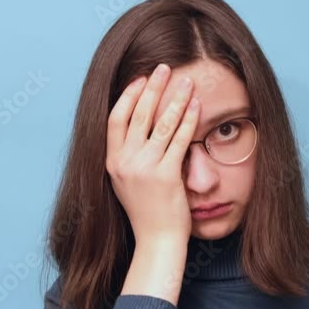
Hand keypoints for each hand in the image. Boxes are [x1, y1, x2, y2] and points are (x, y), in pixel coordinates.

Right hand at [106, 63, 200, 246]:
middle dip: (152, 88)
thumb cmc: (146, 213)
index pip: (116, 119)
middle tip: (164, 67)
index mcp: (112, 162)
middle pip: (138, 115)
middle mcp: (124, 163)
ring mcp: (144, 169)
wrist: (157, 241)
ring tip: (186, 81)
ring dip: (175, 98)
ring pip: (160, 124)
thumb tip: (138, 131)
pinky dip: (188, 119)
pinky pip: (179, 140)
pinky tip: (196, 105)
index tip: (141, 79)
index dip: (128, 96)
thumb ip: (128, 157)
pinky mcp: (165, 176)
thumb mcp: (126, 182)